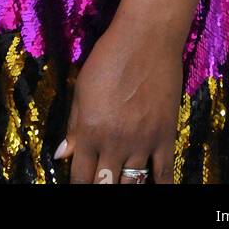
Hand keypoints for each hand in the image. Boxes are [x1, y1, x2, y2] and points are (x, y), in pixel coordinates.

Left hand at [55, 14, 183, 183]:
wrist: (146, 39)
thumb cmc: (108, 57)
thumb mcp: (82, 89)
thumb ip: (74, 125)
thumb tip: (62, 155)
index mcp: (91, 131)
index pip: (81, 176)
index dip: (78, 185)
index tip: (79, 184)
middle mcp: (115, 143)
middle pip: (105, 184)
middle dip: (99, 187)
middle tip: (99, 183)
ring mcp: (143, 142)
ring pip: (133, 184)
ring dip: (124, 186)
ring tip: (118, 182)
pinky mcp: (165, 137)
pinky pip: (164, 174)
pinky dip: (159, 187)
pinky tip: (151, 188)